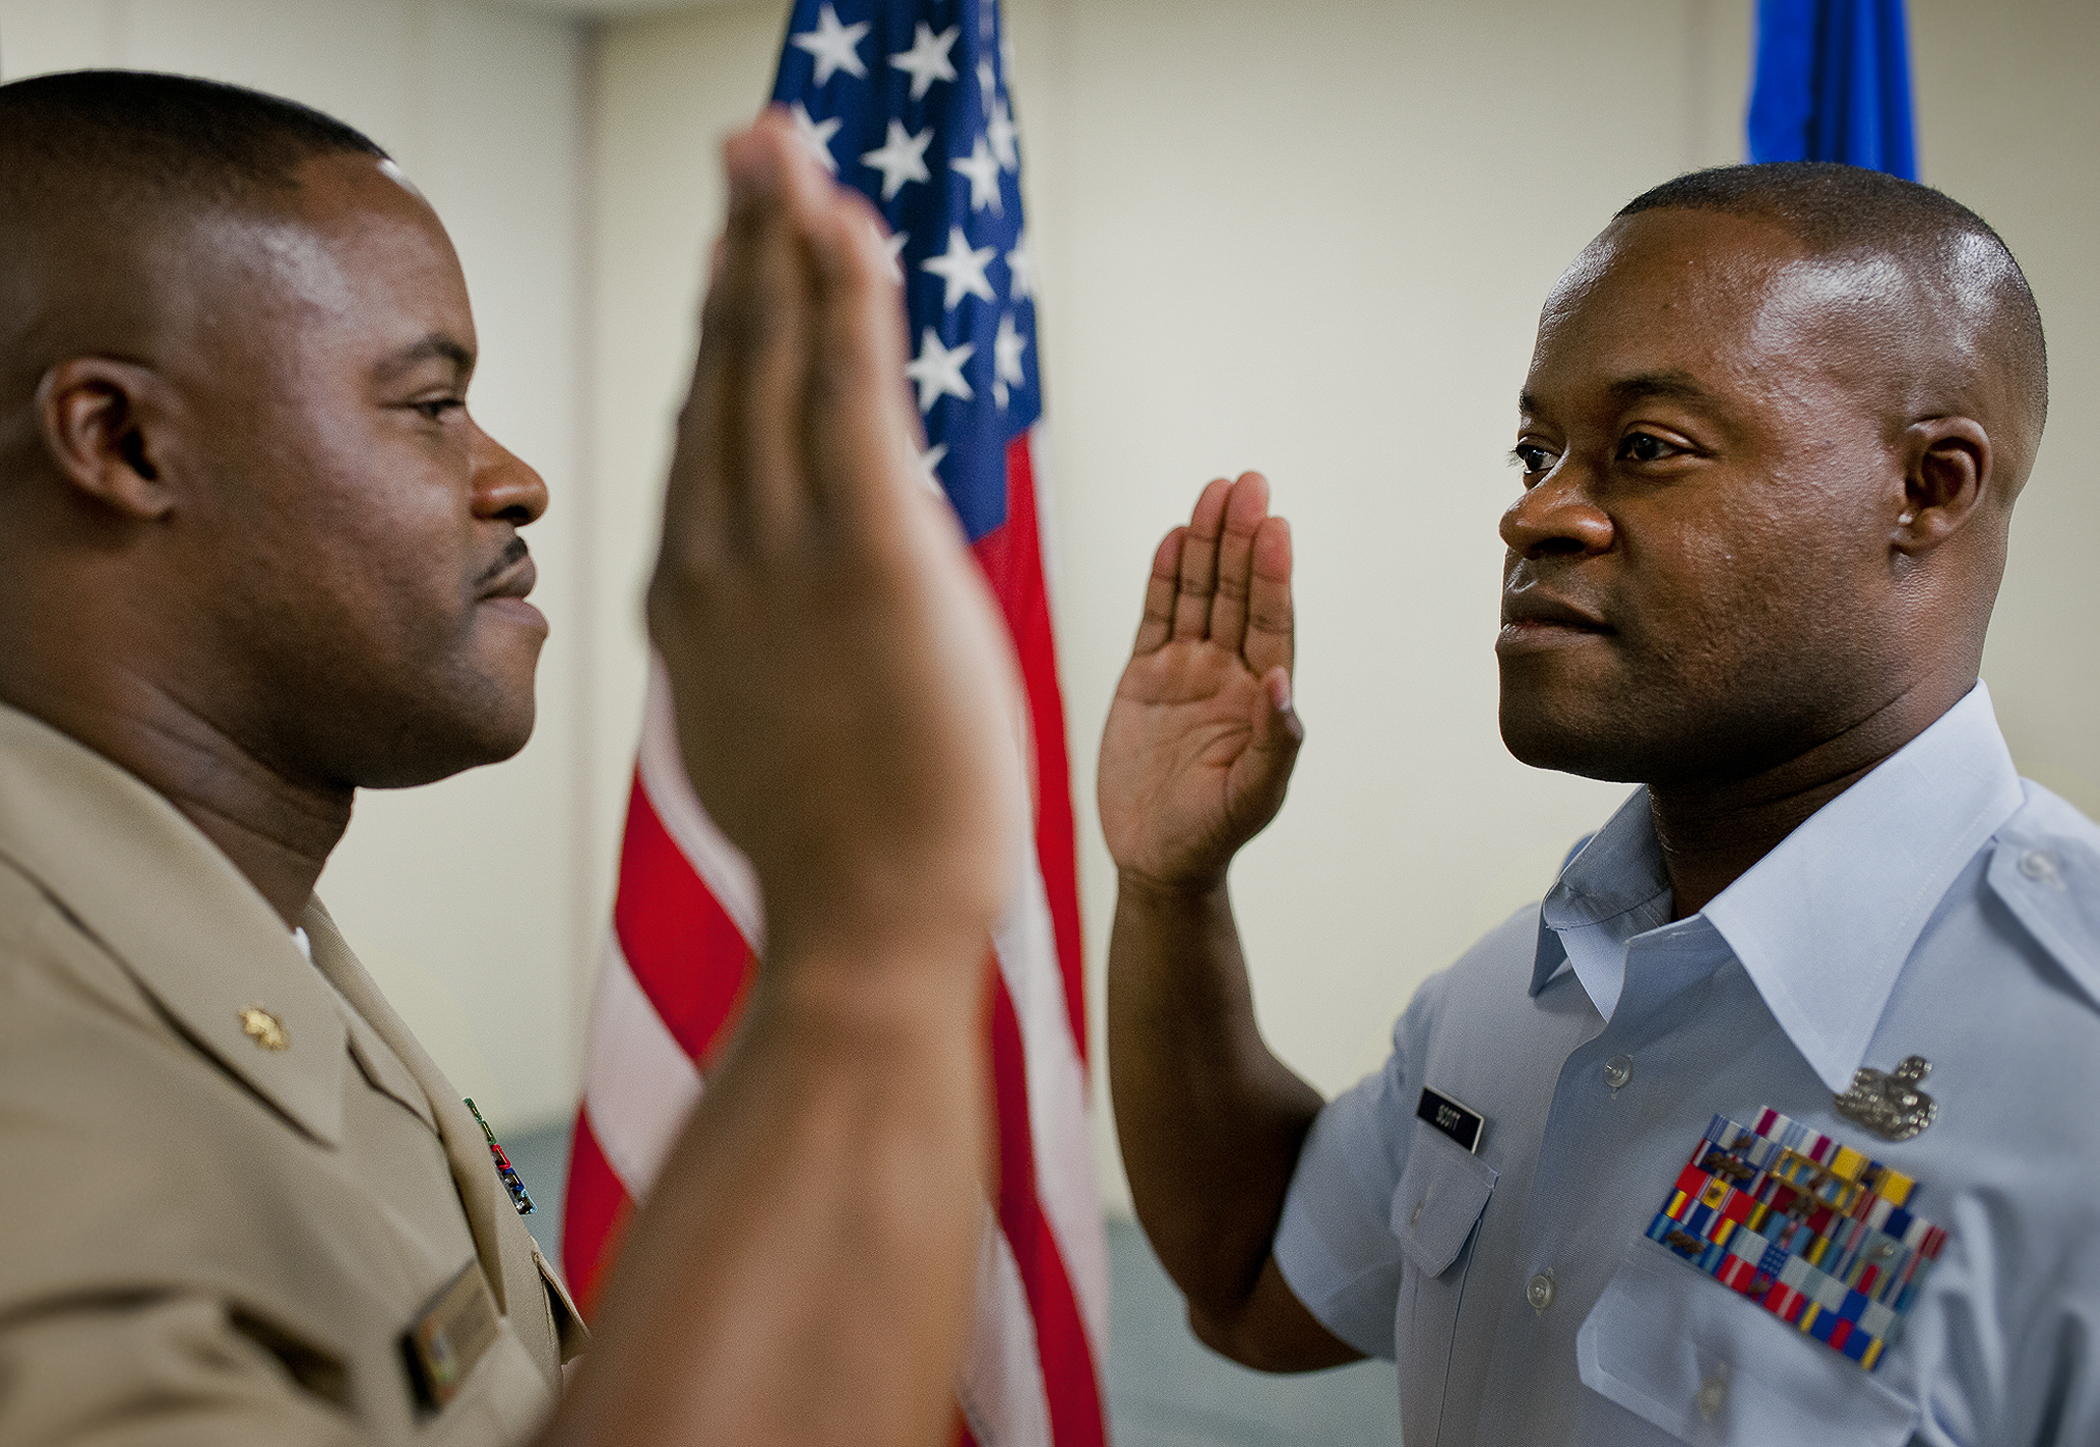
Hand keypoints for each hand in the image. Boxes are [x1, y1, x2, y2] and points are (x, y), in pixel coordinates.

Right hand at [645, 110, 1024, 971]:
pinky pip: (846, 390)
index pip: (702, 435)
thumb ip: (752, 657)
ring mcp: (781, 553)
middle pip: (720, 371)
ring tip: (781, 148)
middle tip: (744, 151)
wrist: (867, 927)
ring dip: (778, 241)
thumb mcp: (764, 734)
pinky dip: (842, 296)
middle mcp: (715, 558)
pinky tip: (845, 222)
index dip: (716, 333)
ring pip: (771, 361)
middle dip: (733, 249)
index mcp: (691, 602)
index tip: (730, 260)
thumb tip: (755, 632)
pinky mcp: (865, 553)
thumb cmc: (841, 850)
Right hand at [1098, 472, 1300, 892]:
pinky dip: (1164, 579)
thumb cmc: (1212, 834)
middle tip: (1248, 483)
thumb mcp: (1253, 796)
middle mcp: (1227, 672)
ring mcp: (1185, 670)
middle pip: (1236, 593)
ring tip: (1215, 491)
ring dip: (1206, 544)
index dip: (1272, 575)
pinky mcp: (1144, 677)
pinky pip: (1157, 616)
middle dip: (1241, 539)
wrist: (1155, 859)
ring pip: (1198, 595)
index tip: (1275, 528)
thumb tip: (1281, 681)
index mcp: (1260, 696)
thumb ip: (1275, 741)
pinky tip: (1173, 538)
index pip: (1270, 623)